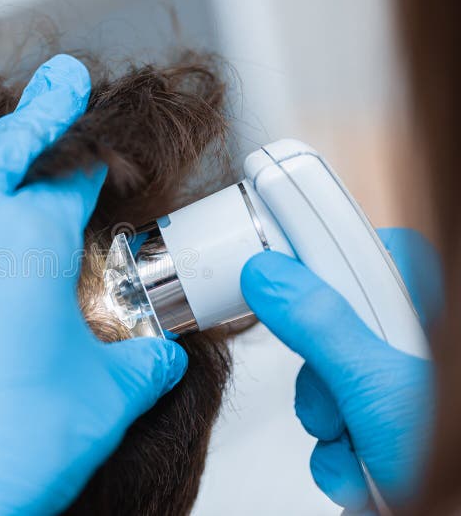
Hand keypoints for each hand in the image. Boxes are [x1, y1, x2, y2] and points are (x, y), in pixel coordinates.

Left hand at [0, 55, 186, 513]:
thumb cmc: (10, 447)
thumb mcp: (105, 400)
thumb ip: (144, 364)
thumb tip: (166, 356)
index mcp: (34, 237)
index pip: (75, 180)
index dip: (94, 172)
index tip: (98, 173)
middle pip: (11, 147)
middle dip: (44, 116)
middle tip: (62, 87)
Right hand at [240, 228, 439, 511]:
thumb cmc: (452, 466)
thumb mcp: (380, 388)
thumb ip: (321, 328)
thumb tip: (270, 277)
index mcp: (432, 321)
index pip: (384, 251)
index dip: (333, 247)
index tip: (282, 247)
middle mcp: (414, 351)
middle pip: (338, 320)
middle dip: (321, 363)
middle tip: (335, 380)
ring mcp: (393, 391)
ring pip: (326, 376)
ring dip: (326, 416)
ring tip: (358, 440)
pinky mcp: (375, 428)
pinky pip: (330, 420)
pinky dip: (335, 449)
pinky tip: (362, 465)